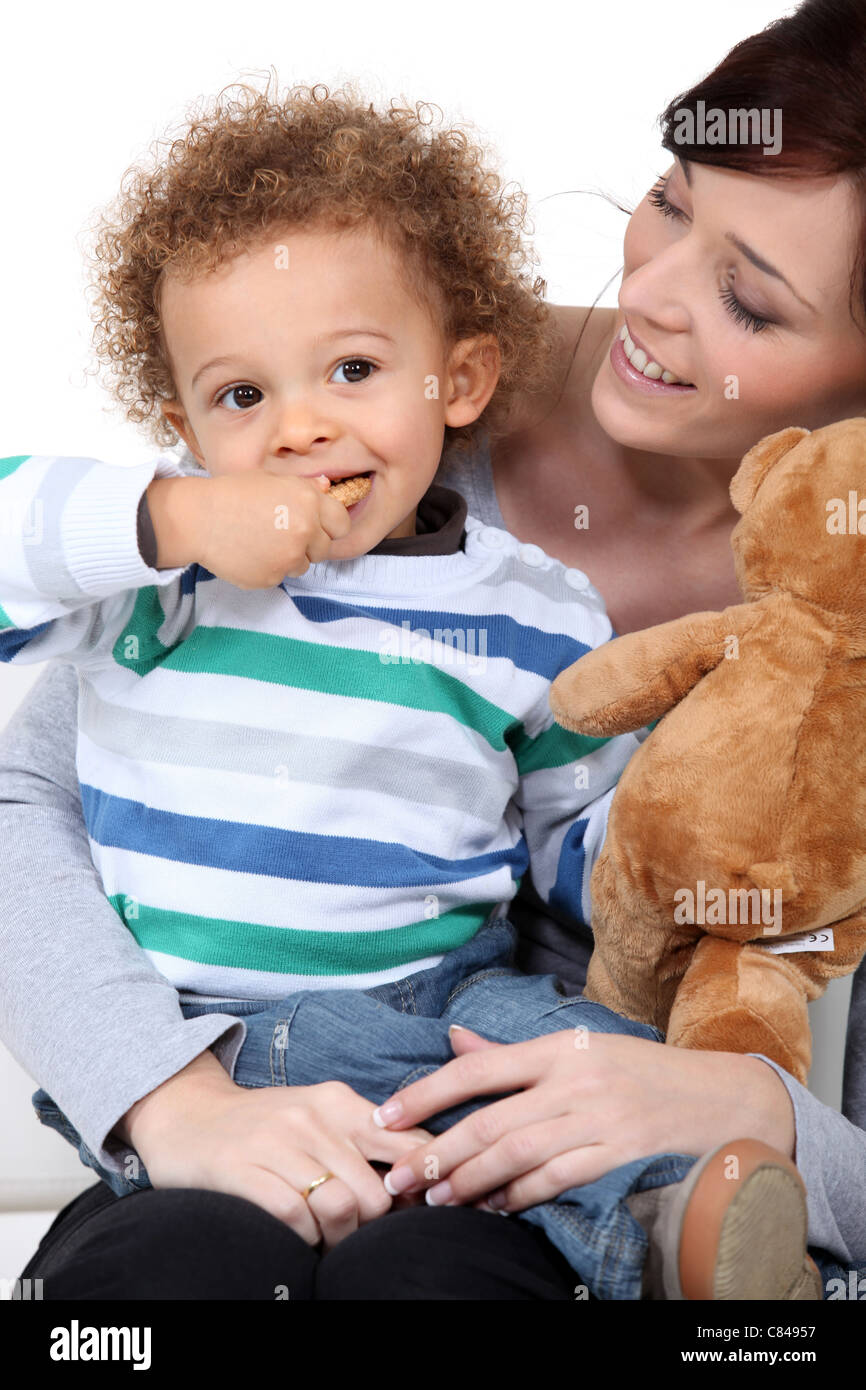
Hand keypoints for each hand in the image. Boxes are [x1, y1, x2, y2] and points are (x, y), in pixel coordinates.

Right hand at [122, 1053, 434, 1249]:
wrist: (185, 1113)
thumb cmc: (262, 1125)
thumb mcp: (318, 1117)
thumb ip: (365, 1141)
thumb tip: (418, 1183)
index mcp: (338, 1102)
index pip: (405, 1142)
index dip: (420, 1183)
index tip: (417, 1206)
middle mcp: (312, 1118)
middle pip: (375, 1191)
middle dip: (373, 1225)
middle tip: (356, 1234)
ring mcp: (276, 1143)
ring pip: (340, 1205)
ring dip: (339, 1237)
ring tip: (327, 1238)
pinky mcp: (242, 1170)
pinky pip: (294, 1218)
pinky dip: (303, 1238)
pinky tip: (295, 1235)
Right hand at [147, 465, 352, 583]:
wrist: (198, 519)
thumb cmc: (232, 494)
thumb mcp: (270, 480)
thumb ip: (304, 487)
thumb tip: (327, 487)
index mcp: (308, 502)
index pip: (342, 524)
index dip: (330, 526)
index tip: (318, 526)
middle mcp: (304, 531)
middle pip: (324, 549)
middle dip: (310, 544)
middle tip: (283, 533)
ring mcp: (288, 558)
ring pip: (303, 565)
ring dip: (290, 557)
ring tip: (263, 542)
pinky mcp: (271, 578)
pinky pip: (280, 576)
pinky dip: (269, 568)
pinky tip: (250, 553)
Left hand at [378, 1026, 796, 1213]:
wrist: (726, 1099)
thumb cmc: (644, 1074)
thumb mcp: (582, 1050)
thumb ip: (515, 1055)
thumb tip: (455, 1038)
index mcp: (560, 1049)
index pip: (478, 1068)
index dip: (426, 1093)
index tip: (384, 1114)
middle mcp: (575, 1081)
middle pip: (489, 1120)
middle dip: (436, 1153)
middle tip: (399, 1178)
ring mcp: (599, 1120)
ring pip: (516, 1154)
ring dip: (469, 1183)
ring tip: (435, 1202)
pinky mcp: (620, 1156)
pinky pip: (556, 1180)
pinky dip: (519, 1197)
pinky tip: (494, 1208)